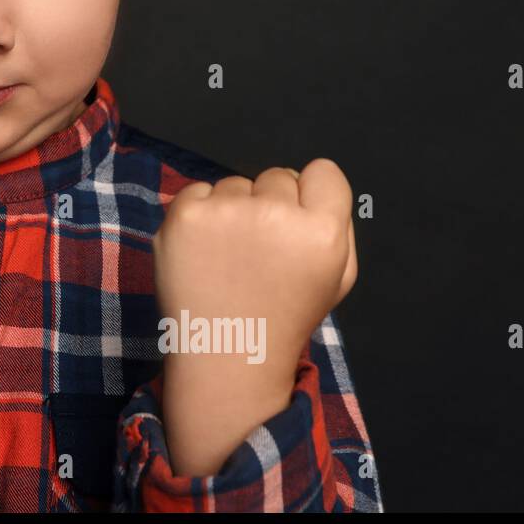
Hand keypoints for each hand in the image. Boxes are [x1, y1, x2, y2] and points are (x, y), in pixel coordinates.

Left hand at [151, 158, 357, 474]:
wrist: (227, 352)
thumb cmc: (285, 314)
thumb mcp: (337, 279)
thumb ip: (338, 225)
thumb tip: (313, 181)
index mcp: (323, 231)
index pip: (324, 171)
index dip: (311, 194)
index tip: (298, 219)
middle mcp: (276, 214)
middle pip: (277, 176)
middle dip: (272, 205)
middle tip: (261, 250)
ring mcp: (226, 212)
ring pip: (235, 184)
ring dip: (234, 210)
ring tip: (231, 257)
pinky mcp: (185, 216)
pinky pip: (198, 191)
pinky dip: (200, 214)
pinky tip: (205, 251)